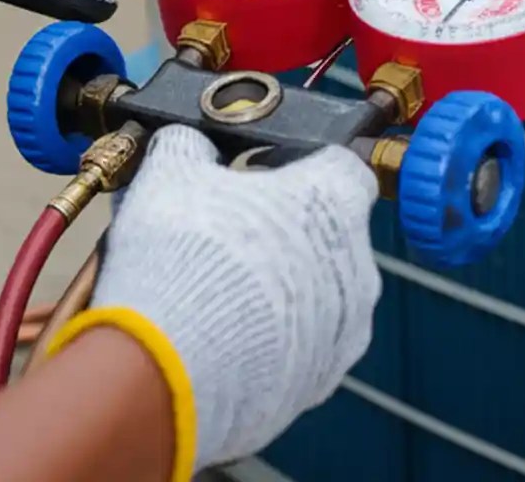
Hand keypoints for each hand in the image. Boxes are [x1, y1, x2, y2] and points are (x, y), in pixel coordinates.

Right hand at [79, 126, 381, 475]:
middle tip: (226, 229)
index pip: (340, 163)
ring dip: (276, 287)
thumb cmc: (180, 265)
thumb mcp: (170, 175)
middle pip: (327, 233)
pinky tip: (216, 333)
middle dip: (281, 228)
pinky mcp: (317, 382)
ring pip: (315, 295)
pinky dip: (266, 339)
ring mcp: (343, 332)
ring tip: (214, 288)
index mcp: (335, 202)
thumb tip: (185, 142)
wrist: (167, 372)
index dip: (298, 162)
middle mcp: (357, 268)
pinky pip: (298, 348)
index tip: (263, 169)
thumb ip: (187, 146)